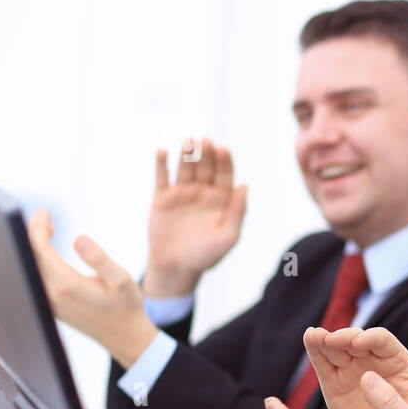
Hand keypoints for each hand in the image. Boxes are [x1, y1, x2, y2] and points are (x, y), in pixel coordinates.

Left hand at [26, 209, 157, 368]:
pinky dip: (37, 261)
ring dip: (35, 247)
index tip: (43, 212)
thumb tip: (78, 239)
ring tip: (46, 229)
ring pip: (32, 269)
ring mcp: (49, 303)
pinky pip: (36, 279)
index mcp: (67, 285)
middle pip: (31, 258)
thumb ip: (99, 258)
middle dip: (34, 233)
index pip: (41, 250)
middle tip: (44, 216)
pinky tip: (47, 251)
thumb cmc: (126, 306)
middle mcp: (52, 295)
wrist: (125, 337)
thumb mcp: (121, 279)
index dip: (38, 228)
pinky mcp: (51, 307)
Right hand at [143, 138, 247, 296]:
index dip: (224, 161)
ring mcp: (182, 192)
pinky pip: (161, 176)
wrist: (176, 267)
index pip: (225, 174)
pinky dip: (162, 163)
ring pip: (185, 167)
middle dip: (206, 153)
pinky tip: (163, 150)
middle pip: (205, 166)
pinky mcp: (162, 197)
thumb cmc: (206, 255)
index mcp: (222, 199)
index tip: (223, 149)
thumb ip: (238, 212)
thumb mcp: (228, 236)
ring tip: (188, 141)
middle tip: (204, 141)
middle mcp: (203, 191)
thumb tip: (246, 186)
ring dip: (186, 153)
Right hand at [303, 326, 407, 408]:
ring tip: (315, 336)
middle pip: (356, 340)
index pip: (383, 341)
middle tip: (333, 339)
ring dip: (326, 339)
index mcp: (395, 359)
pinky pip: (324, 363)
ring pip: (337, 348)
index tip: (360, 342)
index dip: (371, 338)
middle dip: (345, 337)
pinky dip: (315, 349)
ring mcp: (351, 368)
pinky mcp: (333, 381)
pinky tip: (309, 337)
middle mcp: (371, 358)